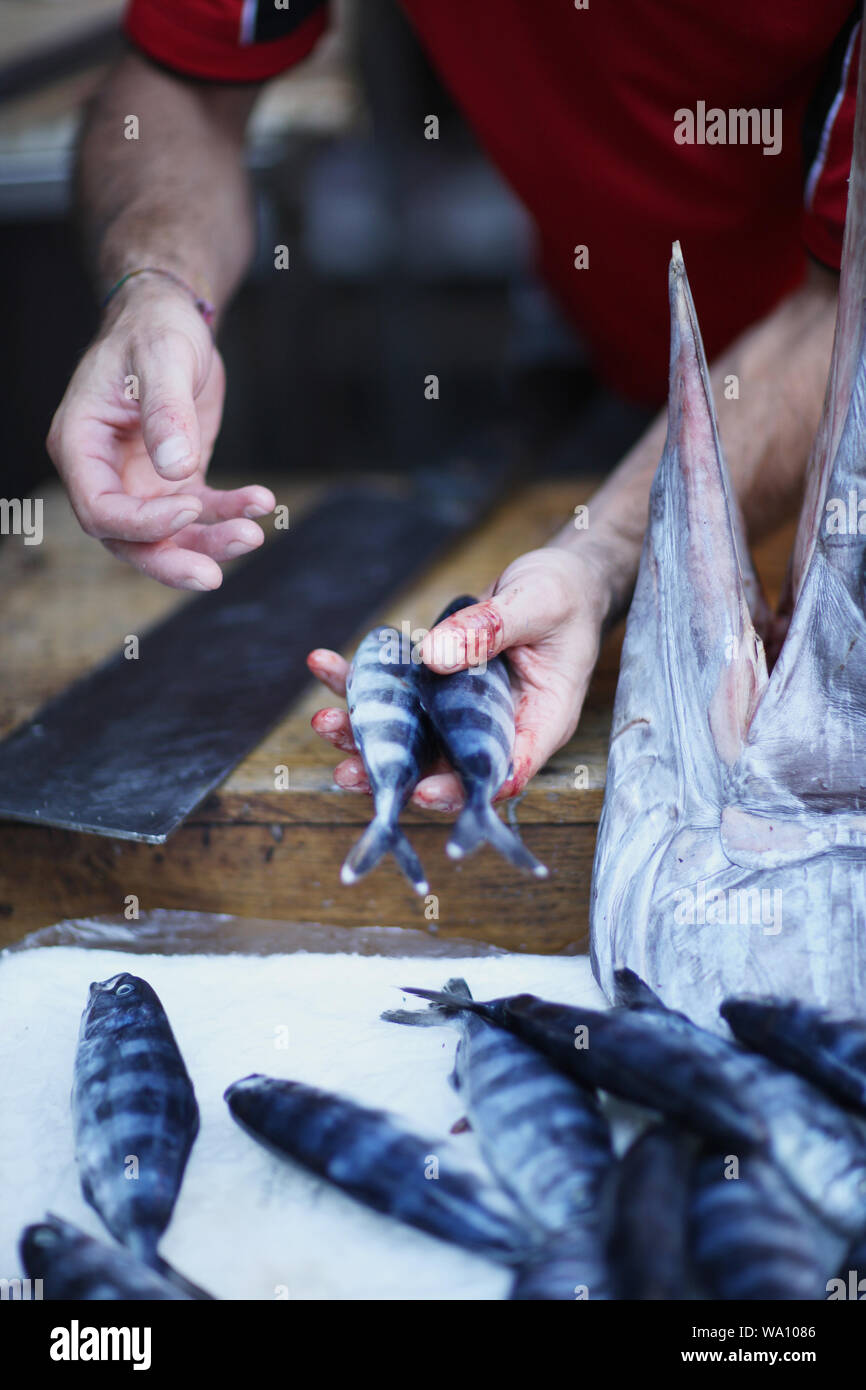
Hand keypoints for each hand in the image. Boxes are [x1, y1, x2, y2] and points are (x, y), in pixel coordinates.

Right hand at [46, 280, 274, 588]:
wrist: (174, 317)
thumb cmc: (156, 328)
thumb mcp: (163, 357)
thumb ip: (167, 412)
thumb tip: (175, 470)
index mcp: (79, 444)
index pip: (101, 508)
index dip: (142, 521)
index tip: (189, 504)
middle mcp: (103, 472)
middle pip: (129, 540)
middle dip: (171, 560)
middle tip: (213, 576)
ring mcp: (138, 482)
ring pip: (167, 536)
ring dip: (209, 543)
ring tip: (253, 535)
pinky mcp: (174, 482)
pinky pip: (200, 512)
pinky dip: (229, 512)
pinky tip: (262, 501)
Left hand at [307, 546, 607, 808]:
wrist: (562, 575)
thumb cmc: (565, 593)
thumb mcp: (537, 603)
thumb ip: (490, 629)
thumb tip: (431, 657)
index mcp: (540, 721)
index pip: (500, 773)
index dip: (459, 790)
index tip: (417, 791)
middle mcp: (499, 725)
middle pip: (445, 765)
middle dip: (394, 770)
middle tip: (345, 770)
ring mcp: (466, 709)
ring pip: (414, 736)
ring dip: (367, 732)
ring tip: (324, 722)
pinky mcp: (442, 686)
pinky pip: (400, 693)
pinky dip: (361, 683)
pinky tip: (325, 665)